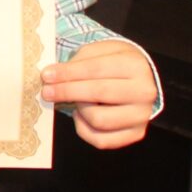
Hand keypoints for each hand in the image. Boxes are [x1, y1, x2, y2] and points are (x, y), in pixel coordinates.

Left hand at [43, 39, 158, 148]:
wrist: (137, 80)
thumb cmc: (113, 63)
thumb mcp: (99, 51)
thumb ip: (78, 61)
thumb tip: (52, 76)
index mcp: (135, 66)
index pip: (96, 69)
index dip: (68, 73)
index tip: (47, 75)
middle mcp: (144, 92)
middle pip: (98, 93)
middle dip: (67, 91)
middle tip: (47, 91)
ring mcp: (141, 116)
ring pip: (99, 120)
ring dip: (79, 110)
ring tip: (74, 101)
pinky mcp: (135, 134)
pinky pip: (102, 140)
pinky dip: (84, 129)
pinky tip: (81, 115)